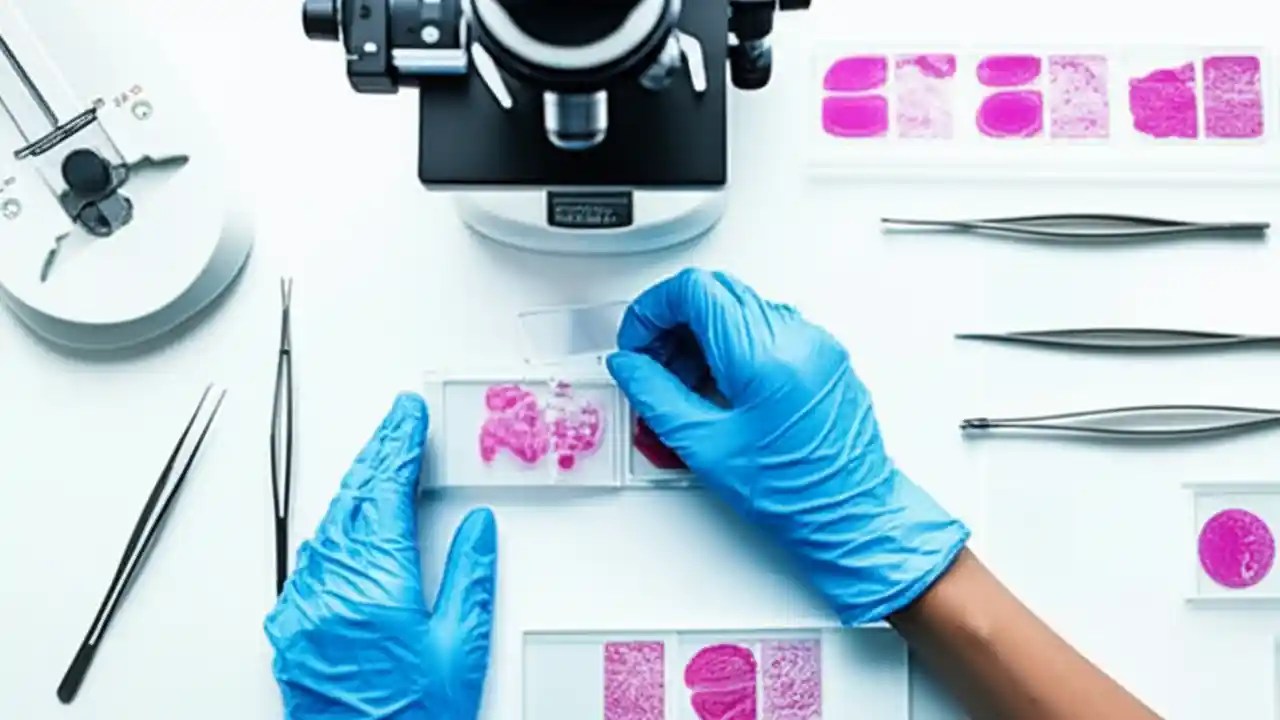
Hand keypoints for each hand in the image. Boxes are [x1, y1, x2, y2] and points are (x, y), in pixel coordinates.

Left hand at [264, 393, 496, 719]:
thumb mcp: (460, 647)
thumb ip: (469, 576)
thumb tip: (475, 525)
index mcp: (374, 587)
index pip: (385, 494)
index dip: (398, 446)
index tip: (408, 416)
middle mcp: (329, 592)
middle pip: (352, 501)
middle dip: (377, 455)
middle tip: (397, 423)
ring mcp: (304, 611)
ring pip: (327, 527)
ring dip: (355, 489)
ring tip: (379, 461)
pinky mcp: (294, 632)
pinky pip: (312, 562)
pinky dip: (335, 529)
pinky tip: (350, 522)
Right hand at [607, 269, 968, 624]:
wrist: (853, 514)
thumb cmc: (795, 494)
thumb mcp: (706, 447)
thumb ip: (656, 397)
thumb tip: (630, 367)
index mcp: (765, 356)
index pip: (695, 290)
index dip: (653, 308)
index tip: (638, 339)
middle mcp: (796, 338)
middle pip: (716, 293)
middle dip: (673, 322)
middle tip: (654, 364)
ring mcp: (815, 343)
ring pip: (740, 307)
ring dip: (702, 335)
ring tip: (685, 384)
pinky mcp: (823, 355)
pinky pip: (767, 327)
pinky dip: (732, 345)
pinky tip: (720, 387)